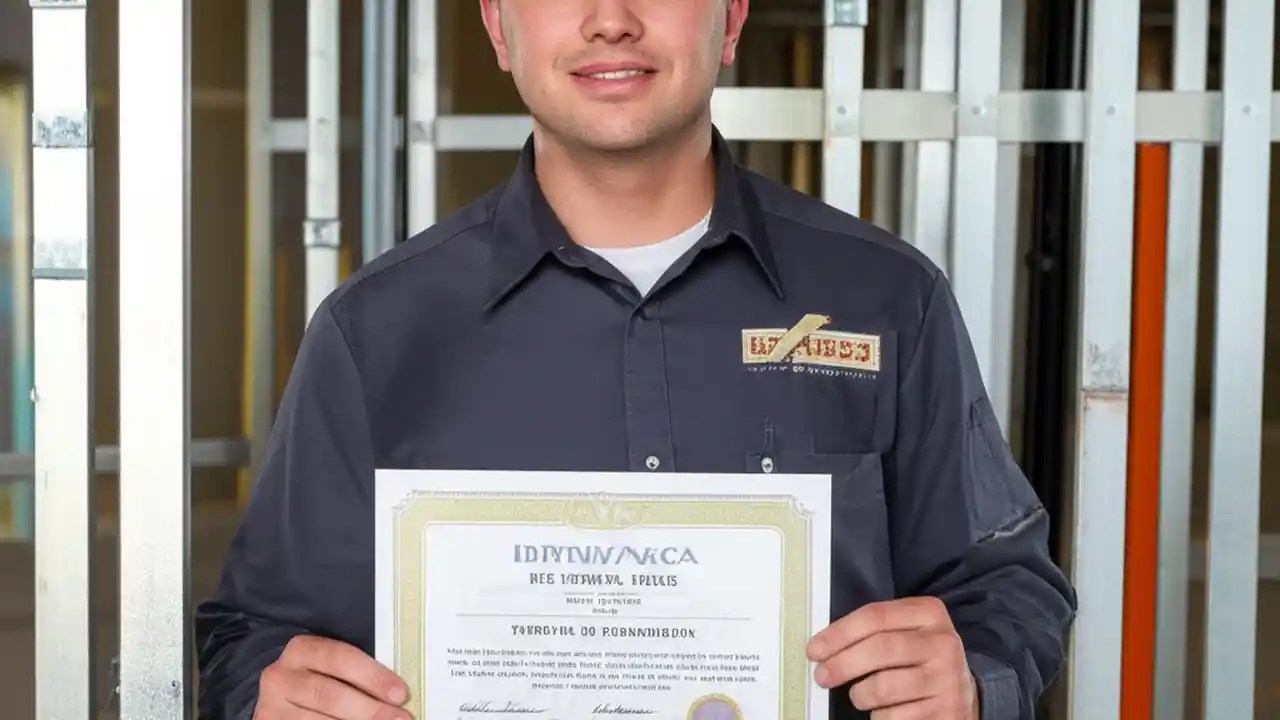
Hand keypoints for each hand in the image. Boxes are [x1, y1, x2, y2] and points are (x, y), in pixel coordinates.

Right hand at [255, 635, 411, 718]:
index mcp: (301, 650)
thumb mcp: (331, 666)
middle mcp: (281, 677)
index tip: (400, 694)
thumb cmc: (318, 677)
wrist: (279, 695)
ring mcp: (272, 707)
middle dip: (370, 710)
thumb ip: (357, 673)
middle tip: (400, 719)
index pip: (341, 659)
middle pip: (330, 695)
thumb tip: (396, 693)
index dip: (373, 677)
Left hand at [807, 597, 978, 718]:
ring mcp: (947, 679)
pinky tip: (886, 711)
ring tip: (860, 695)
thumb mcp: (905, 633)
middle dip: (842, 664)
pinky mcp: (946, 712)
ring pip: (882, 687)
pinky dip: (880, 716)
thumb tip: (823, 646)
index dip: (839, 633)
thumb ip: (872, 631)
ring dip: (859, 695)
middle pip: (878, 649)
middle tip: (822, 676)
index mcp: (929, 613)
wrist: (962, 694)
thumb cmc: (919, 660)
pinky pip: (894, 716)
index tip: (814, 649)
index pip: (875, 616)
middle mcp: (943, 643)